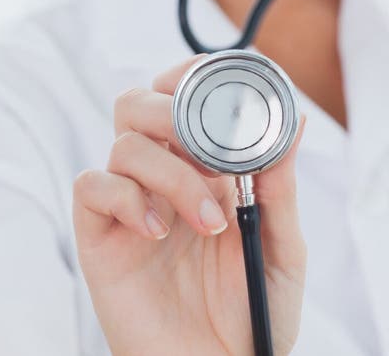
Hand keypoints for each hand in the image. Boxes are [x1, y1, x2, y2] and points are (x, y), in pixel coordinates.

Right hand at [73, 56, 306, 355]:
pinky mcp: (101, 237)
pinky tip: (158, 231)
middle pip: (139, 103)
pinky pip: (92, 186)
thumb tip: (296, 121)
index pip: (181, 98)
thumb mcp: (282, 246)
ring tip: (209, 222)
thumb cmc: (252, 313)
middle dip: (171, 109)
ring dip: (172, 173)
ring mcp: (130, 205)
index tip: (218, 82)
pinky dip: (126, 197)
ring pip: (125, 142)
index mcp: (203, 167)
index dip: (190, 75)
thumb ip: (281, 186)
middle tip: (208, 152)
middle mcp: (162, 177)